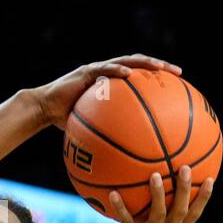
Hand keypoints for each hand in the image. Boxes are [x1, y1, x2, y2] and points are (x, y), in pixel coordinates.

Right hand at [24, 54, 180, 130]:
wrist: (43, 109)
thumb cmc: (66, 121)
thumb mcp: (92, 131)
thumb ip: (109, 137)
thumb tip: (127, 162)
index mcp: (112, 84)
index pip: (140, 77)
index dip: (159, 78)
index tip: (178, 84)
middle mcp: (108, 73)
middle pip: (139, 64)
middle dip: (160, 66)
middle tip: (179, 72)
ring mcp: (97, 70)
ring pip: (126, 61)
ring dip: (144, 63)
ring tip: (160, 67)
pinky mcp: (85, 72)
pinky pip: (104, 69)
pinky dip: (117, 70)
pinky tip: (129, 74)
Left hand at [110, 166, 212, 222]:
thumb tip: (156, 210)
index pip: (194, 216)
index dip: (203, 198)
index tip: (210, 179)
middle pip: (180, 211)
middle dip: (185, 189)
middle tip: (186, 168)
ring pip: (158, 216)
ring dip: (157, 195)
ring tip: (155, 175)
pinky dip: (121, 209)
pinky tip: (113, 193)